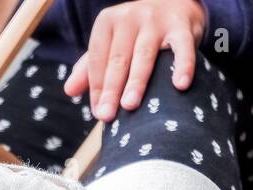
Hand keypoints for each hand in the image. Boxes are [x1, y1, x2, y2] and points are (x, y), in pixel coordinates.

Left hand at [62, 0, 206, 121]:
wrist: (175, 4)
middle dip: (111, 89)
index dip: (96, 87)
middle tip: (106, 115)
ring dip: (136, 81)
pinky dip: (183, 66)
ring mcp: (156, 21)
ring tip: (130, 105)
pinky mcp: (182, 26)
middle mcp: (130, 18)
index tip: (98, 112)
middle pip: (118, 59)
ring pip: (144, 55)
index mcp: (107, 22)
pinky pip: (183, 48)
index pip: (97, 59)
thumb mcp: (110, 44)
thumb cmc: (135, 33)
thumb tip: (69, 91)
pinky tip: (180, 86)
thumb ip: (89, 68)